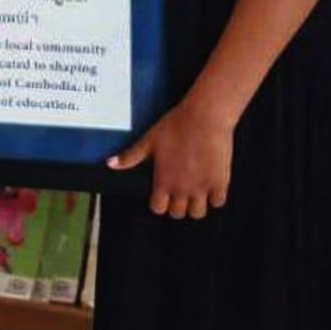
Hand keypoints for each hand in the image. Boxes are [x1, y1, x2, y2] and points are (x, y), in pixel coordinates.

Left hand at [108, 97, 231, 218]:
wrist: (205, 116)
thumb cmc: (176, 125)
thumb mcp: (149, 140)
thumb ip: (131, 156)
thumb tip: (110, 164)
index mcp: (164, 181)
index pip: (158, 208)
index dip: (159, 202)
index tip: (162, 194)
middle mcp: (182, 189)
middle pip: (178, 213)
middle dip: (176, 205)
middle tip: (179, 192)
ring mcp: (202, 187)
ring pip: (198, 213)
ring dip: (195, 205)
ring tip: (195, 192)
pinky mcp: (220, 182)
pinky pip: (218, 202)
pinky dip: (215, 197)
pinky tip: (211, 185)